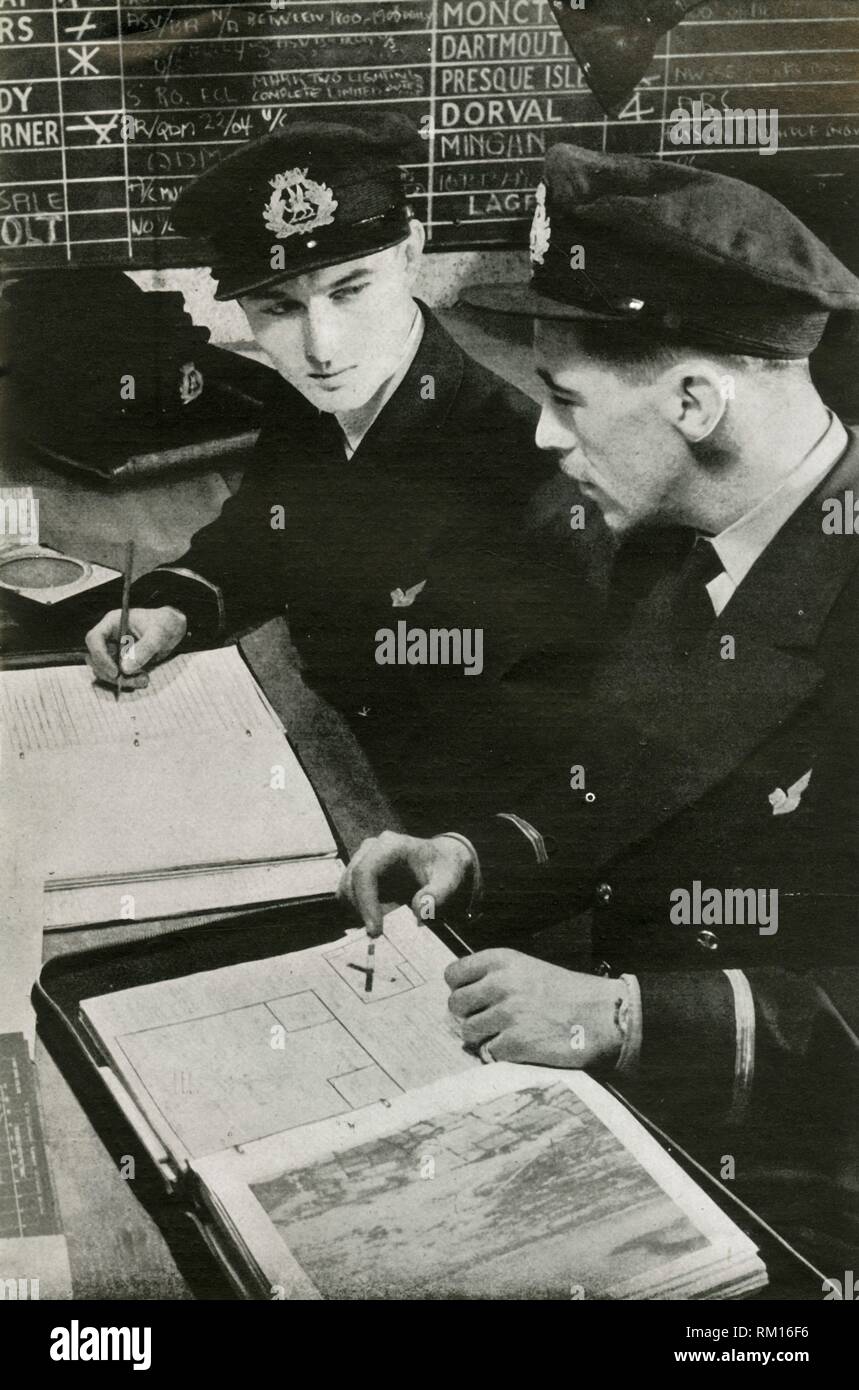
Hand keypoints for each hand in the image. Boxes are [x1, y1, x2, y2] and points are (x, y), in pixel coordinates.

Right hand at [85, 605, 186, 688]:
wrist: (174, 629)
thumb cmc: (165, 624)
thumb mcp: (158, 634)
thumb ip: (144, 649)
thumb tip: (125, 669)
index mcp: (112, 623)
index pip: (94, 639)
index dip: (100, 656)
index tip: (115, 672)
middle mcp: (109, 637)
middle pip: (95, 659)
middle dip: (110, 674)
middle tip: (131, 680)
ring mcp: (114, 650)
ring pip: (105, 671)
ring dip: (121, 680)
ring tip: (144, 680)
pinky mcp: (122, 662)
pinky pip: (117, 676)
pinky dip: (128, 681)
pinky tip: (144, 680)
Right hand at [337, 831, 472, 936]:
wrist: (442, 860)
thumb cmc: (444, 868)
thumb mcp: (449, 881)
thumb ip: (437, 896)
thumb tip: (419, 911)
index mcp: (391, 846)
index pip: (365, 872)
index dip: (365, 902)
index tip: (375, 930)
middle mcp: (372, 848)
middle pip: (351, 881)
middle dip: (361, 911)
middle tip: (378, 933)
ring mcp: (363, 858)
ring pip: (345, 889)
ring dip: (358, 911)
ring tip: (381, 923)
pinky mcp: (360, 871)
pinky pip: (348, 893)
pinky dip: (358, 909)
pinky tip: (377, 916)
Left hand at [446, 949, 626, 1070]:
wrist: (600, 1016)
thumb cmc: (566, 993)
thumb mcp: (527, 969)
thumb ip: (495, 977)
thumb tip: (464, 997)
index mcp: (501, 960)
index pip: (453, 974)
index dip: (459, 988)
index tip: (470, 998)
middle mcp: (500, 984)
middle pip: (455, 1004)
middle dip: (468, 1015)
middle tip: (487, 1020)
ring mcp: (506, 1014)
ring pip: (468, 1031)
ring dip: (483, 1036)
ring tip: (506, 1034)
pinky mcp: (515, 1043)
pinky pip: (488, 1052)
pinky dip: (500, 1053)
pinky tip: (519, 1047)